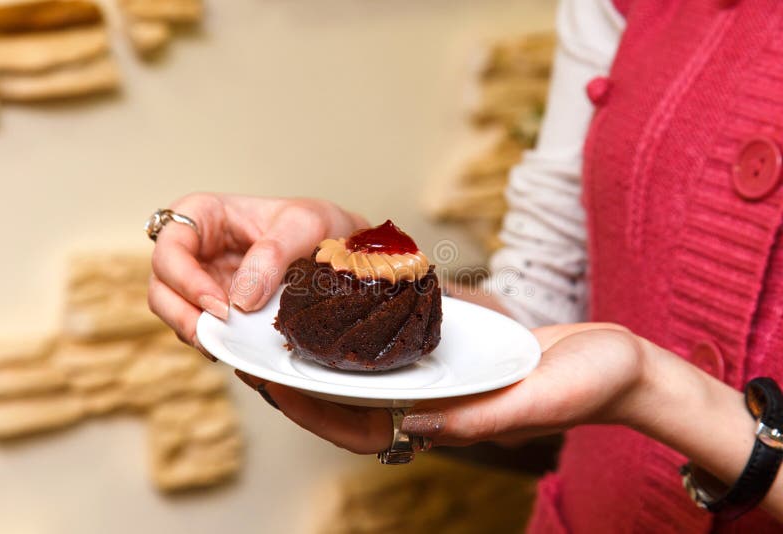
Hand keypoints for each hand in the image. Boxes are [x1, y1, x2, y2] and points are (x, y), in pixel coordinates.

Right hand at [147, 193, 365, 356]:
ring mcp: (203, 280)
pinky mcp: (217, 309)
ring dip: (193, 333)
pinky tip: (235, 348)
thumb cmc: (317, 225)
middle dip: (181, 313)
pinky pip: (200, 328)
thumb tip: (241, 299)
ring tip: (225, 347)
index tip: (219, 305)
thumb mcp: (305, 225)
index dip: (183, 277)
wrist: (341, 251)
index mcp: (206, 214)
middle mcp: (196, 248)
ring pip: (173, 311)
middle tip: (216, 336)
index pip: (171, 243)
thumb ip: (273, 254)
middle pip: (162, 283)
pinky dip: (212, 341)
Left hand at [234, 322, 648, 452]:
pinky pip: (401, 331)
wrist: (620, 360)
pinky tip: (342, 289)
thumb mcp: (536, 401)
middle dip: (303, 373)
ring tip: (283, 314)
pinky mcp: (456, 343)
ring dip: (328, 342)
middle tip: (253, 344)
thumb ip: (476, 418)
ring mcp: (443, 370)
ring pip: (371, 362)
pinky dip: (369, 315)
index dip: (315, 409)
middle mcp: (435, 398)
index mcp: (446, 422)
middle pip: (355, 393)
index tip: (271, 383)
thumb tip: (407, 425)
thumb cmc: (588, 387)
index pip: (364, 426)